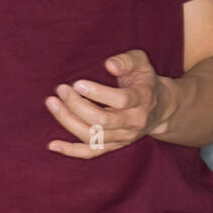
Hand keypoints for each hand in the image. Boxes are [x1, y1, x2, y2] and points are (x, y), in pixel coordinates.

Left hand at [44, 48, 171, 158]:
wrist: (159, 109)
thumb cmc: (144, 80)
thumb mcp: (142, 63)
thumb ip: (127, 60)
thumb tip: (109, 64)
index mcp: (143, 99)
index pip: (121, 100)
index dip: (98, 93)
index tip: (77, 83)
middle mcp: (134, 122)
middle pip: (103, 121)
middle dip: (77, 106)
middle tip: (61, 89)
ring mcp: (124, 137)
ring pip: (94, 137)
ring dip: (69, 122)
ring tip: (52, 104)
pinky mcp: (114, 146)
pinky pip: (91, 152)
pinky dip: (71, 151)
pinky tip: (53, 145)